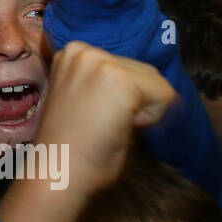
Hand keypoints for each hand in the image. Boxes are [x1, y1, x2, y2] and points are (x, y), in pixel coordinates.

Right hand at [33, 41, 176, 197]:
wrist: (56, 171)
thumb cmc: (71, 146)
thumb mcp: (82, 97)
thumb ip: (105, 83)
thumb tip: (143, 85)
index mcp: (72, 52)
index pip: (124, 67)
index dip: (120, 99)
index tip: (93, 116)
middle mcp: (84, 50)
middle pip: (142, 71)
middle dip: (136, 100)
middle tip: (103, 124)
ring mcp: (102, 62)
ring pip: (155, 81)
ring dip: (143, 107)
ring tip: (110, 125)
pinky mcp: (122, 80)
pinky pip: (165, 95)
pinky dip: (152, 118)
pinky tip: (121, 127)